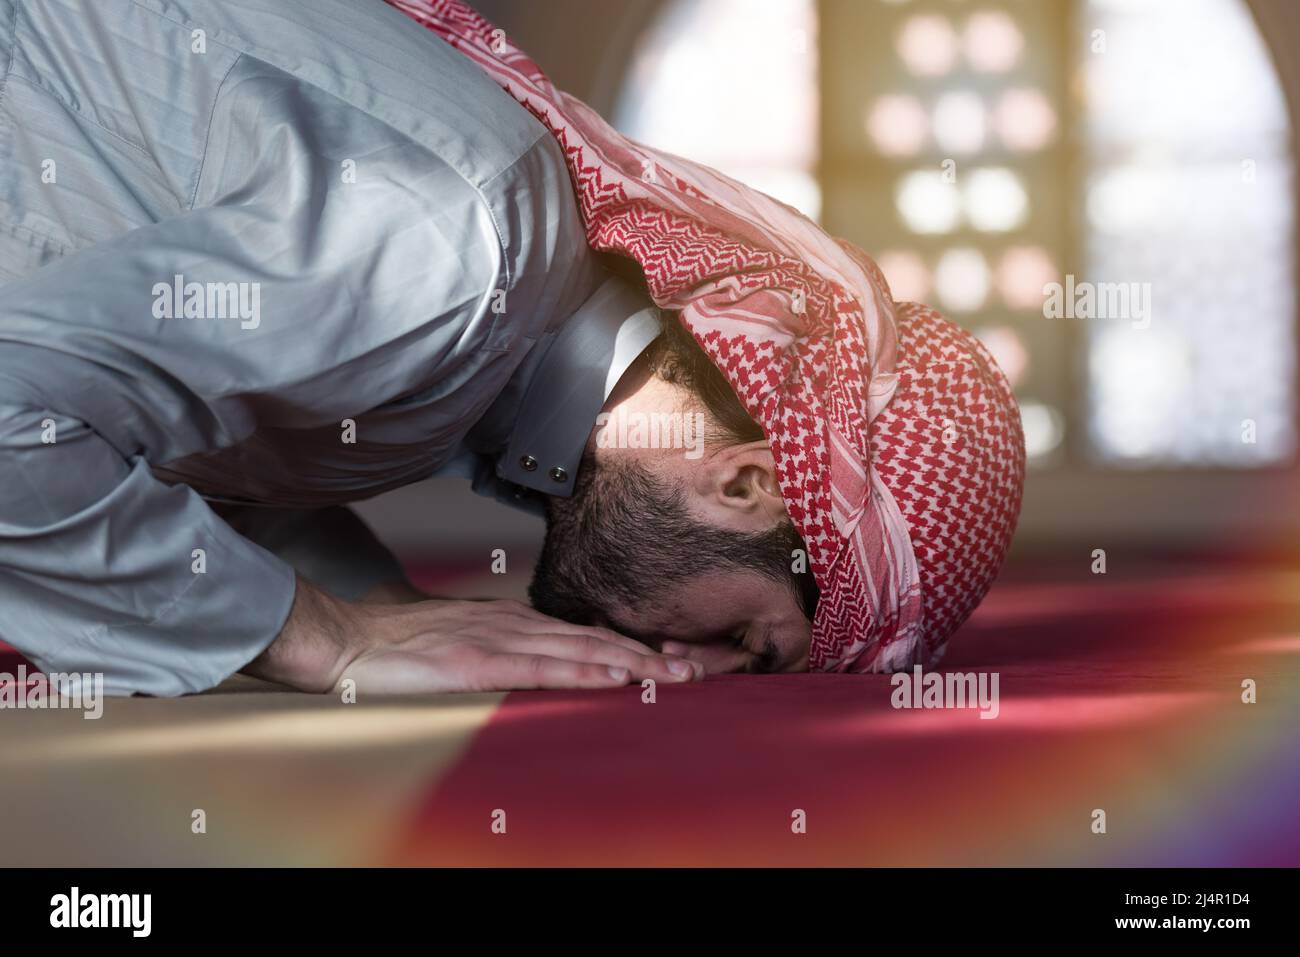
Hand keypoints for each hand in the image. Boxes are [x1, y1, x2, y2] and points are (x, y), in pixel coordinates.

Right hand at [338, 598, 703, 692]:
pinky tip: (610, 676)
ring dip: (629, 662)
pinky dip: (581, 670)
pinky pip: (538, 667)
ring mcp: (496, 640)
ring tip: (672, 675)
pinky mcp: (476, 662)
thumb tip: (539, 664)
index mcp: (513, 621)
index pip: (585, 633)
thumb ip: (502, 650)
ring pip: (578, 649)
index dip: (630, 645)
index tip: (670, 659)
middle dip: (647, 654)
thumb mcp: (463, 643)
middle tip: (694, 669)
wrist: (347, 641)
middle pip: (595, 638)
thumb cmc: (399, 647)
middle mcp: (514, 624)